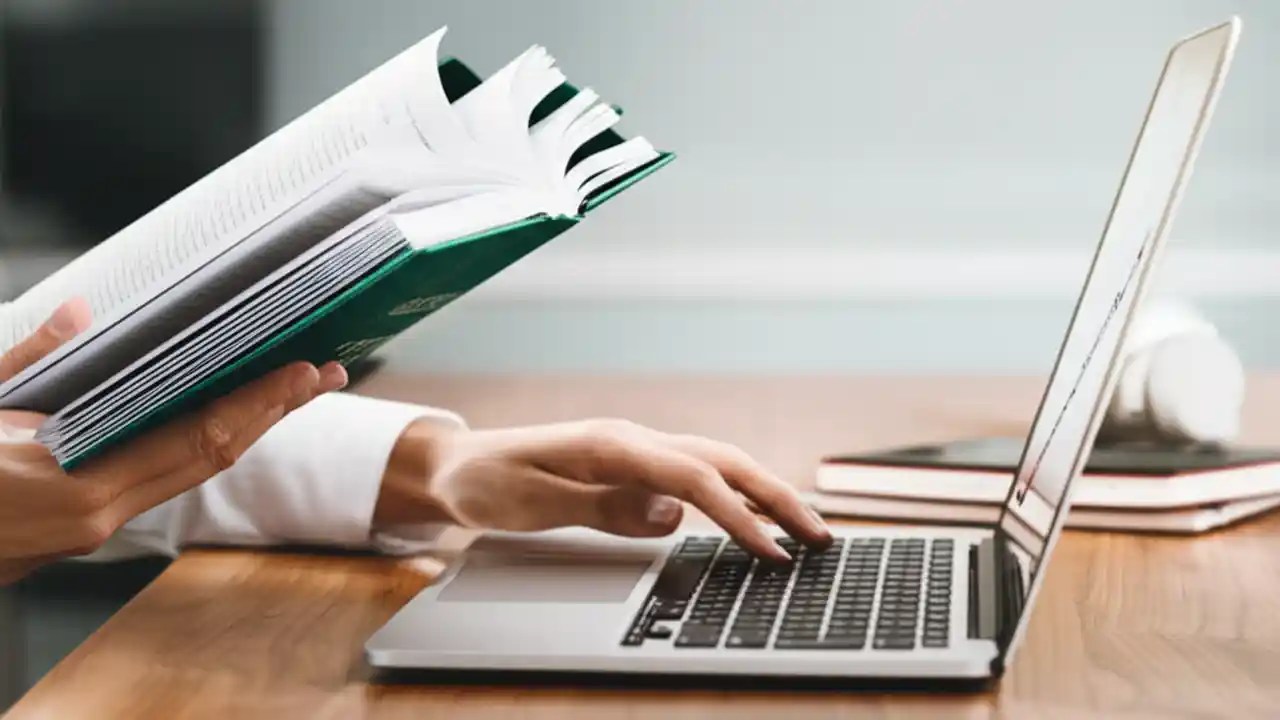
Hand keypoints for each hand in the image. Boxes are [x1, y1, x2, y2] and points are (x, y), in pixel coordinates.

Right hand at [0, 298, 348, 584]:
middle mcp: (98, 517)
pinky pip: (156, 481)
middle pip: (210, 458)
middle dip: (271, 413)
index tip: (299, 373)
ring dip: (241, 428)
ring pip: (188, 473)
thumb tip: (82, 310)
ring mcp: (91, 529)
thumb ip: (26, 358)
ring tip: (286, 391)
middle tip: (321, 375)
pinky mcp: (80, 529)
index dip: (256, 406)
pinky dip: (195, 444)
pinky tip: (217, 417)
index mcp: (77, 488)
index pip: (195, 440)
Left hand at [376, 418, 831, 561]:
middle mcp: (632, 439)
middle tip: (820, 537)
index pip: (693, 478)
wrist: (457, 463)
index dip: (738, 516)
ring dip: (763, 493)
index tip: (772, 552)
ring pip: (716, 463)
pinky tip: (752, 513)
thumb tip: (673, 512)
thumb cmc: (487, 483)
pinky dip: (734, 492)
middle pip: (721, 462)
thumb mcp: (533, 501)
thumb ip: (603, 505)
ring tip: (803, 527)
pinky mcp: (633, 463)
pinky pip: (696, 473)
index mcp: (611, 445)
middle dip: (775, 498)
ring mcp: (635, 448)